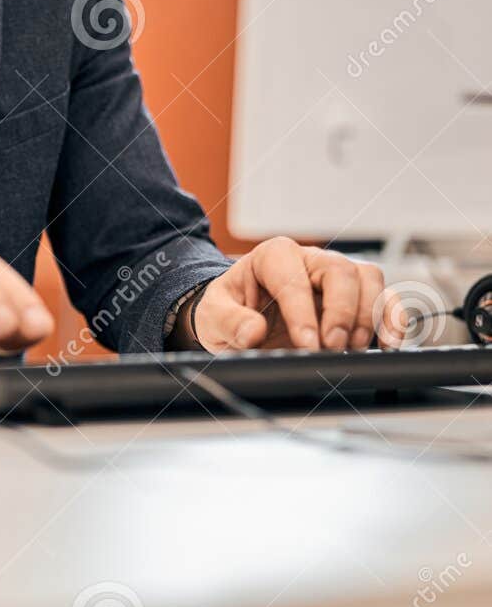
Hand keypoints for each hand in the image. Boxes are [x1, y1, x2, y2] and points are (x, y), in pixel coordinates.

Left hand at [187, 238, 409, 354]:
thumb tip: (254, 331)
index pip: (294, 277)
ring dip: (368, 316)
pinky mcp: (356, 297)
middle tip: (332, 348)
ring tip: (352, 349)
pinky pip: (386, 298)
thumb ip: (230, 322)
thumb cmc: (231, 312)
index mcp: (272, 257)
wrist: (242, 320)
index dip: (303, 311)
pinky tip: (386, 344)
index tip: (306, 345)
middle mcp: (309, 260)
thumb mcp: (213, 318)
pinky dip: (393, 320)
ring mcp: (336, 276)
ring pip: (368, 279)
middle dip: (341, 312)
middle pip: (340, 271)